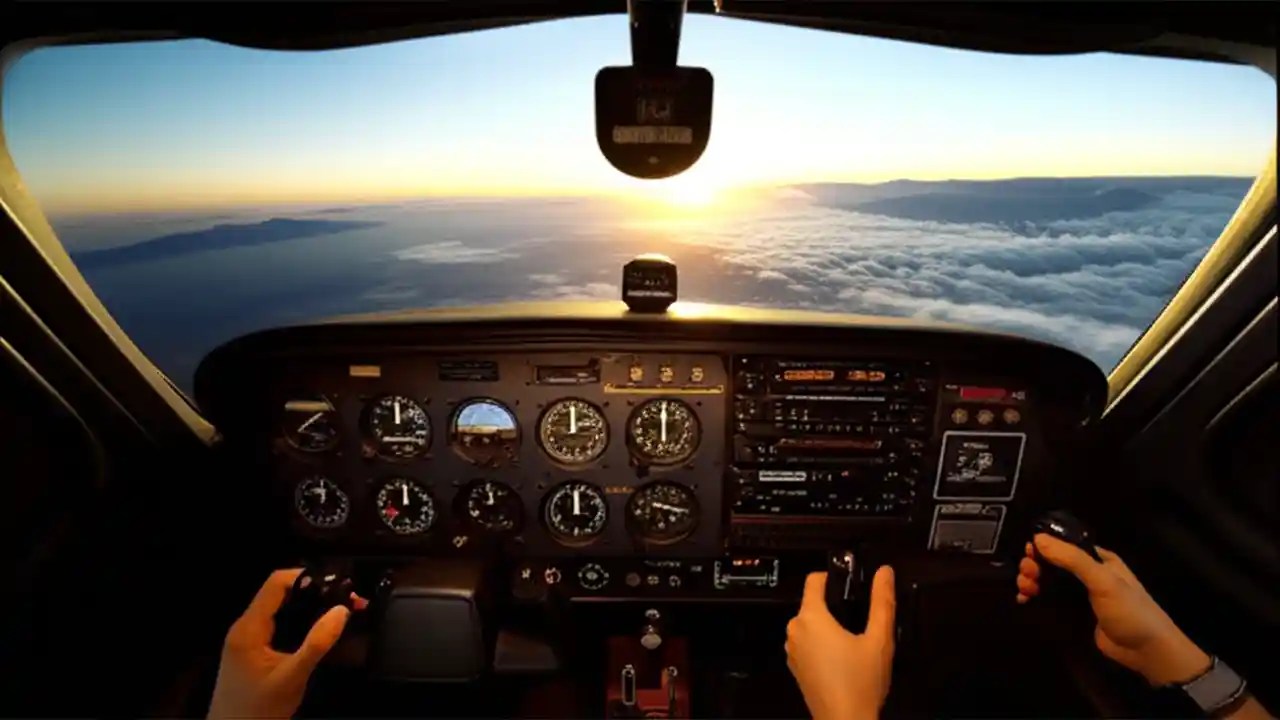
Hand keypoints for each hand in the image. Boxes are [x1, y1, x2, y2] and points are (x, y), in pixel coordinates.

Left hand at [208, 569, 366, 718]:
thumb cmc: (258, 709)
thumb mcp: (292, 676)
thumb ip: (317, 643)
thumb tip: (342, 610)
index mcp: (249, 628)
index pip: (276, 584)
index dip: (306, 577)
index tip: (338, 584)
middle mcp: (245, 628)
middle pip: (279, 595)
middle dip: (314, 593)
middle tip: (346, 600)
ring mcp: (247, 641)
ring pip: (280, 611)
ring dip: (309, 608)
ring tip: (340, 613)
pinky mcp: (252, 653)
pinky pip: (277, 627)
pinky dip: (300, 623)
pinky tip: (319, 632)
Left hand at [786, 566, 895, 719]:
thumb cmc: (860, 682)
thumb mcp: (879, 639)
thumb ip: (882, 602)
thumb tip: (884, 573)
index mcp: (811, 618)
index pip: (813, 581)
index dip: (831, 576)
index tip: (848, 582)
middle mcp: (795, 631)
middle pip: (813, 604)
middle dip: (834, 607)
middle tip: (860, 620)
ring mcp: (792, 651)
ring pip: (810, 626)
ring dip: (828, 628)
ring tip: (854, 642)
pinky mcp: (795, 667)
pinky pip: (807, 645)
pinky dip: (821, 645)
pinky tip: (843, 659)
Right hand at [1017, 534, 1209, 685]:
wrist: (1146, 651)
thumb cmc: (1130, 611)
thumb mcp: (1103, 580)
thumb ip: (1072, 559)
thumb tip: (1038, 538)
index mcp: (1099, 559)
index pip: (1066, 545)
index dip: (1045, 546)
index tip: (1028, 552)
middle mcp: (1089, 574)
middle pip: (1053, 563)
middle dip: (1035, 566)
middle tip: (1026, 575)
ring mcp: (1081, 595)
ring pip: (1049, 582)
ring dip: (1033, 582)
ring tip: (1024, 589)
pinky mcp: (1075, 614)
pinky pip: (1050, 601)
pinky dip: (1035, 598)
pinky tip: (1024, 600)